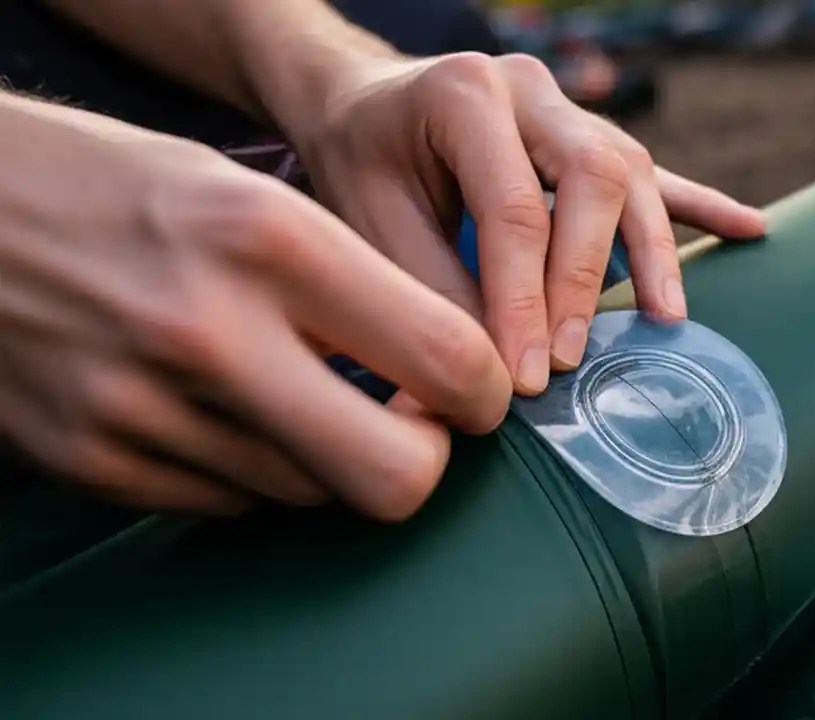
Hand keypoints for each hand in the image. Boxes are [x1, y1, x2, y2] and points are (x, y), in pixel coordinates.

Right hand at [0, 96, 510, 519]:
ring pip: (314, 493)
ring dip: (328, 455)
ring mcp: (144, 408)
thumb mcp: (244, 193)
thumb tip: (441, 370)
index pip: (444, 355)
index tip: (475, 390)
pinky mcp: (94, 461)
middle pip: (396, 475)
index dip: (484, 391)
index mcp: (266, 237)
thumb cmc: (114, 187)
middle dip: (427, 459)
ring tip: (288, 390)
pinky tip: (218, 409)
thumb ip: (346, 281)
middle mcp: (209, 330)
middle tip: (416, 424)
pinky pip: (230, 502)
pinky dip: (250, 467)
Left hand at [282, 52, 765, 395]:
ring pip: (633, 174)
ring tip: (670, 321)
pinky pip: (656, 172)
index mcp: (468, 93)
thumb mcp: (370, 222)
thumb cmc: (358, 159)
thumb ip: (435, 287)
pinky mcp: (589, 136)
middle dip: (587, 278)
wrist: (359, 101)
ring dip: (653, 254)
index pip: (514, 209)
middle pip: (593, 179)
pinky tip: (750, 230)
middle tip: (574, 359)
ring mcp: (569, 109)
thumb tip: (497, 370)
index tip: (525, 379)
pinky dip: (700, 208)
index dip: (523, 302)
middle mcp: (530, 88)